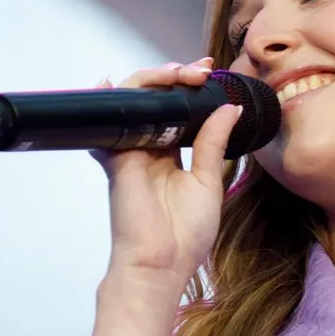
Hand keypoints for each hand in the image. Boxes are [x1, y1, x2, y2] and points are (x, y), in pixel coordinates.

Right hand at [90, 57, 243, 296]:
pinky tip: (109, 85)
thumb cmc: (185, 235)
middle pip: (154, 100)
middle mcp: (148, 149)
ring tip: (178, 74)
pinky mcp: (116, 159)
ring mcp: (130, 151)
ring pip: (133, 103)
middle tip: (198, 70)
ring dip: (152, 81)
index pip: (177, 110)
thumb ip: (213, 142)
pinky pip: (109, 123)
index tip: (210, 73)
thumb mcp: (208, 182)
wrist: (161, 265)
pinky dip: (106, 102)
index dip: (190, 89)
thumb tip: (228, 107)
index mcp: (171, 156)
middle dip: (175, 77)